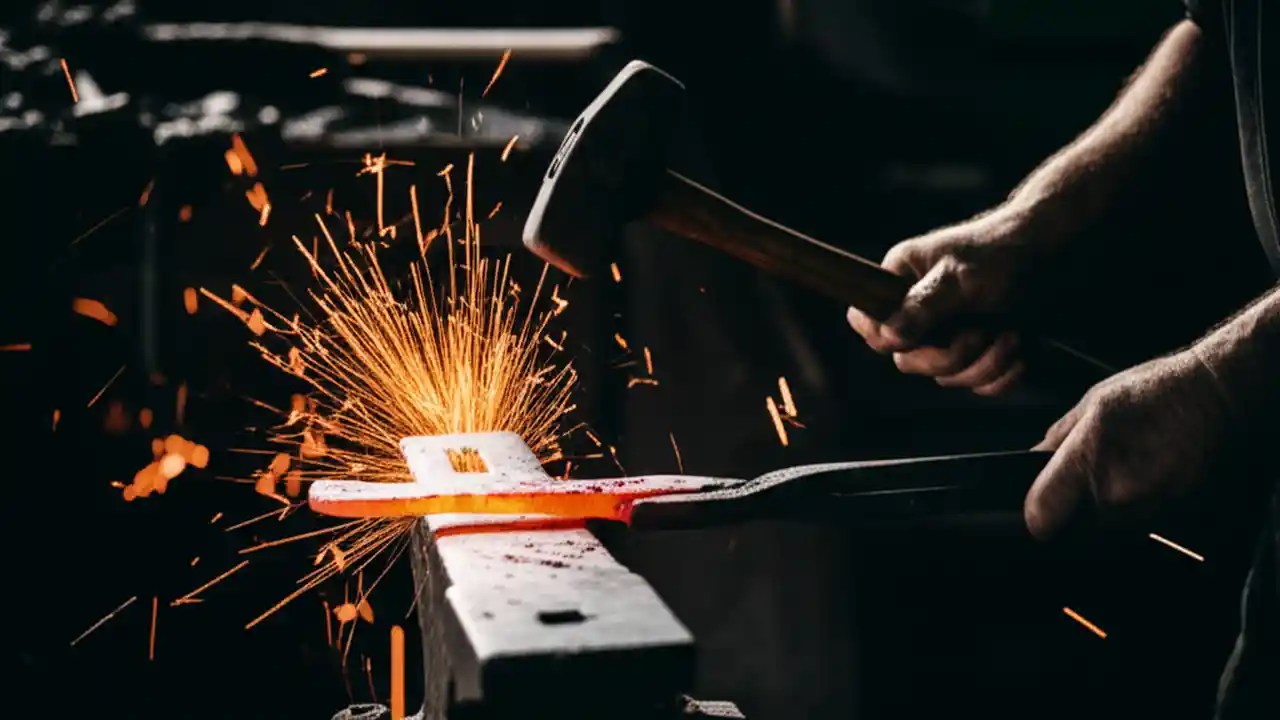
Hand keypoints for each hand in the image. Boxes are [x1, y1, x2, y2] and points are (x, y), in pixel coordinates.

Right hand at [847, 212, 1040, 395]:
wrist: (1052, 252)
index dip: (883, 338)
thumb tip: (888, 338)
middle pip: (908, 360)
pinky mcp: (977, 352)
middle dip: (949, 356)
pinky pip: (977, 385)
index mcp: (900, 282)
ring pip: (946, 377)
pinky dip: (1001, 375)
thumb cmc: (1001, 252)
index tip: (914, 338)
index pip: (865, 321)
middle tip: (979, 332)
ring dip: (983, 364)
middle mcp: (918, 310)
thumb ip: (922, 307)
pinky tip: (1019, 349)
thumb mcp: (960, 277)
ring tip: (1010, 335)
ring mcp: (947, 334)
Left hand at [1024, 350, 1230, 538]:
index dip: (1036, 514)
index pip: (1042, 513)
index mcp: (1087, 457)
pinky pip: (1136, 522)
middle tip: (1089, 476)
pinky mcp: (1170, 512)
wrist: (1211, 396)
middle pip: (1075, 524)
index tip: (1038, 510)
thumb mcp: (1090, 403)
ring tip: (1121, 471)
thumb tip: (1034, 461)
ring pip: (1106, 527)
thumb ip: (1056, 439)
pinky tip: (1141, 476)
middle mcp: (1116, 489)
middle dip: (1074, 506)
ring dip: (1104, 509)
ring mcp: (1146, 505)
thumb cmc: (1151, 391)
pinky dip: (1133, 508)